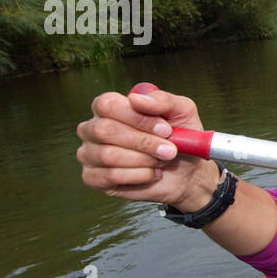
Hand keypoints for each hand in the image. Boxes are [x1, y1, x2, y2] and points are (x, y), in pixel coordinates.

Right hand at [76, 81, 212, 207]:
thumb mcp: (181, 111)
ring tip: (161, 161)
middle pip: (104, 130)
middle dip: (143, 142)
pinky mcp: (93, 178)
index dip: (137, 118)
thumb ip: (162, 100)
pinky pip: (109, 176)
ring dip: (144, 160)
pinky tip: (152, 174)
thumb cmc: (180, 137)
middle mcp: (93, 128)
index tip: (165, 129)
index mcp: (109, 106)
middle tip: (169, 150)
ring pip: (108, 155)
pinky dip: (138, 176)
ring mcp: (90, 154)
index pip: (107, 105)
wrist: (186, 171)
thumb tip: (136, 99)